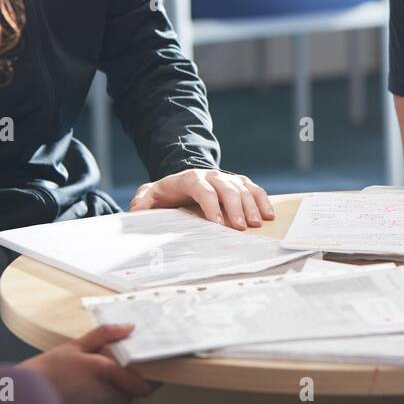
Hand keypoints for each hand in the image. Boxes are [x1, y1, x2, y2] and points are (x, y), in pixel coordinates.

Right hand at [20, 324, 155, 403]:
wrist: (25, 398)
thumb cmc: (48, 371)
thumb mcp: (76, 345)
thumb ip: (106, 334)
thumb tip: (128, 327)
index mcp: (105, 373)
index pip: (143, 382)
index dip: (153, 376)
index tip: (155, 367)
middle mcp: (106, 395)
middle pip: (134, 390)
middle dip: (131, 379)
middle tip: (118, 368)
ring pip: (122, 400)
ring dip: (119, 390)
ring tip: (98, 379)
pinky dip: (107, 401)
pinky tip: (91, 392)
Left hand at [129, 168, 273, 229]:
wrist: (183, 179)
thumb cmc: (167, 192)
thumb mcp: (150, 194)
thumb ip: (142, 201)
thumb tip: (135, 210)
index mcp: (190, 178)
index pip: (203, 189)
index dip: (212, 205)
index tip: (218, 224)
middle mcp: (211, 175)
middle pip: (228, 188)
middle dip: (236, 208)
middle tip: (242, 228)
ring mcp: (226, 178)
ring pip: (243, 188)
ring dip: (252, 206)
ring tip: (257, 224)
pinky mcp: (238, 182)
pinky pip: (253, 188)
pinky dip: (262, 200)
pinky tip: (268, 214)